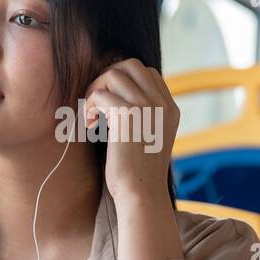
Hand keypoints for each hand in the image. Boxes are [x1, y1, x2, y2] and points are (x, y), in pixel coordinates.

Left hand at [83, 57, 179, 207]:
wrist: (141, 194)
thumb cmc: (139, 172)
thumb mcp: (149, 138)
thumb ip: (144, 115)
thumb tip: (116, 97)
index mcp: (170, 109)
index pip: (147, 72)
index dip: (123, 80)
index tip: (110, 103)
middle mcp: (162, 104)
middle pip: (131, 65)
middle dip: (107, 78)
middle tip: (97, 103)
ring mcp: (147, 107)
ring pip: (113, 74)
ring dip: (96, 90)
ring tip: (92, 115)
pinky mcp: (129, 116)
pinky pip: (100, 94)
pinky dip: (90, 107)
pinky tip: (90, 125)